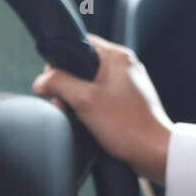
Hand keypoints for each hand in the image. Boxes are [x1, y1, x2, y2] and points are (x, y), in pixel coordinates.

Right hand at [32, 34, 171, 179]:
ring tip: (78, 115)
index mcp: (117, 57)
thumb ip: (59, 84)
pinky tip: (87, 121)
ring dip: (76, 99)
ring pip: (87, 84)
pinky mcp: (125, 102)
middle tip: (66, 104)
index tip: (54, 80)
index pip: (79, 43)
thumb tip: (41, 81)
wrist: (154, 152)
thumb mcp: (85, 101)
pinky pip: (98, 98)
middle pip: (80, 66)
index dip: (60, 61)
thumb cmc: (129, 126)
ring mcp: (126, 85)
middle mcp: (124, 67)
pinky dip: (88, 108)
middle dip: (66, 85)